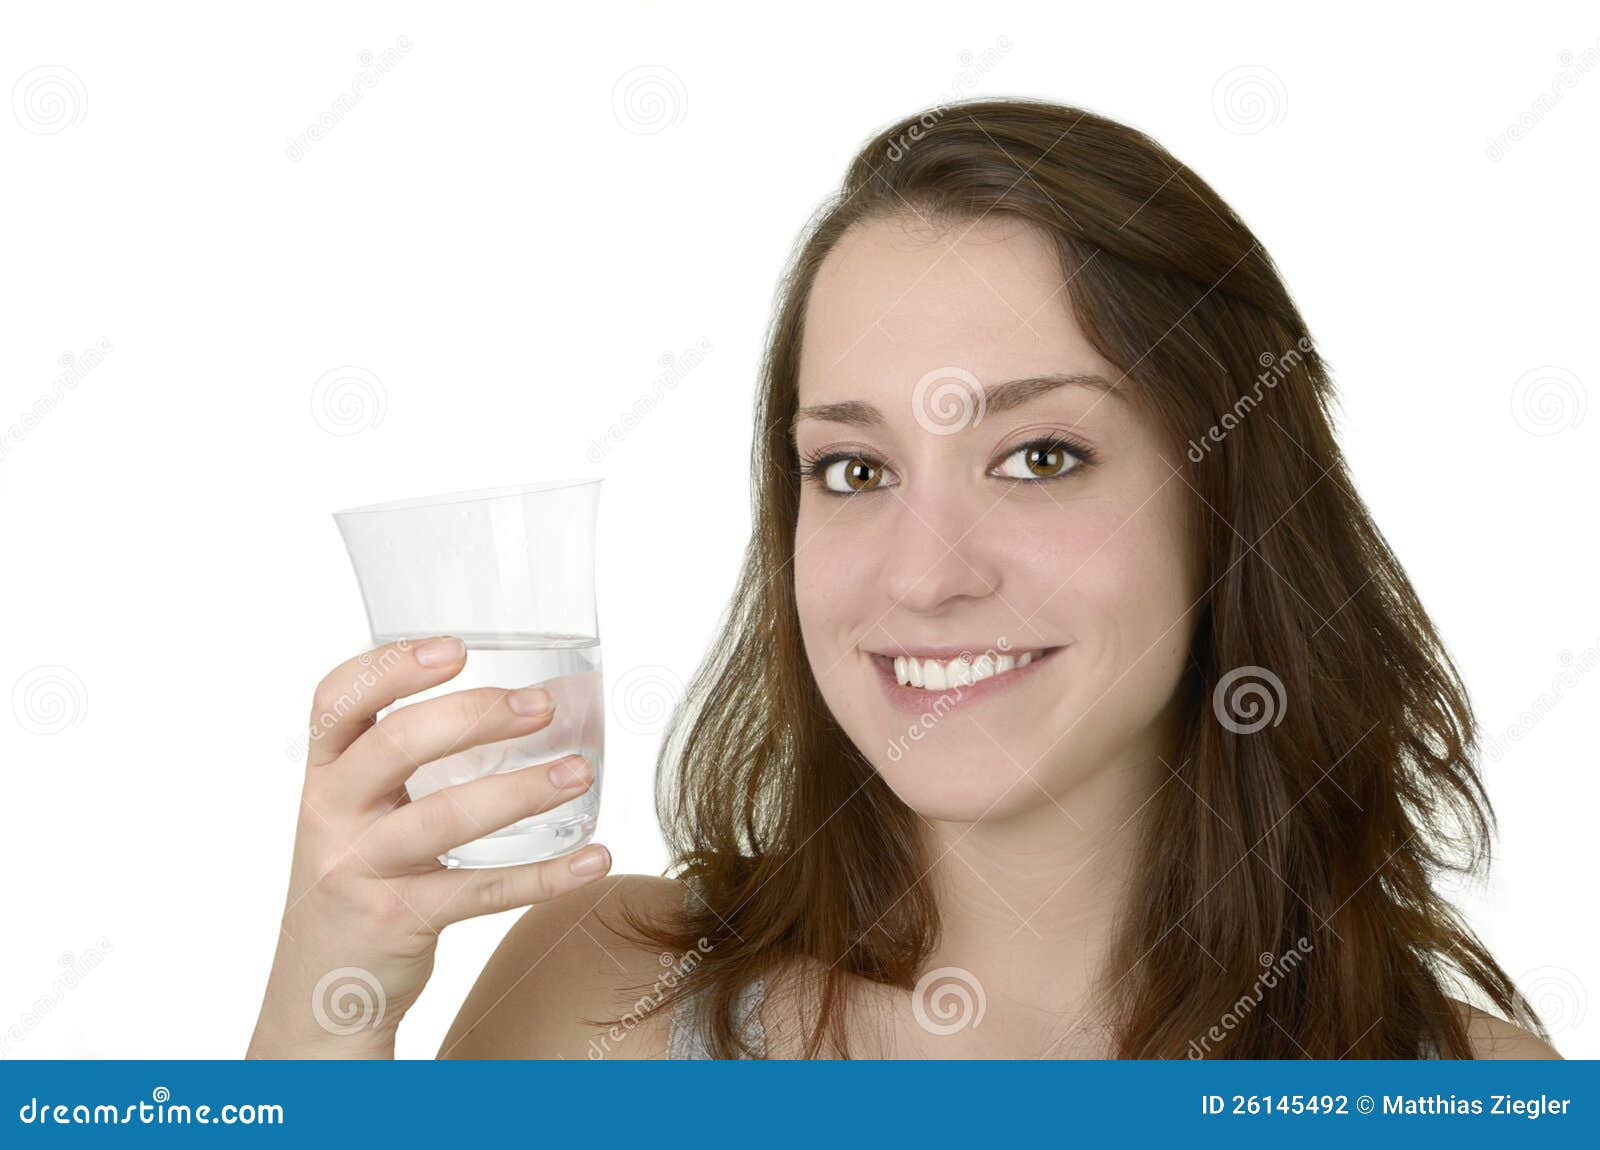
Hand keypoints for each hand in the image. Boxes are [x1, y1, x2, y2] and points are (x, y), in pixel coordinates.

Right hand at [247, 636, 611, 1057]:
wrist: (321, 990)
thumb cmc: (360, 878)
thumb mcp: (357, 813)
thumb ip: (405, 763)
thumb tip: (516, 701)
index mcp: (324, 775)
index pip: (336, 701)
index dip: (390, 665)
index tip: (456, 647)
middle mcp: (331, 815)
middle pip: (395, 745)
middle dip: (475, 716)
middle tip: (542, 706)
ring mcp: (358, 869)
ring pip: (442, 818)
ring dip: (521, 791)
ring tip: (580, 772)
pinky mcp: (396, 920)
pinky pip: (478, 891)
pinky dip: (544, 875)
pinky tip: (592, 858)